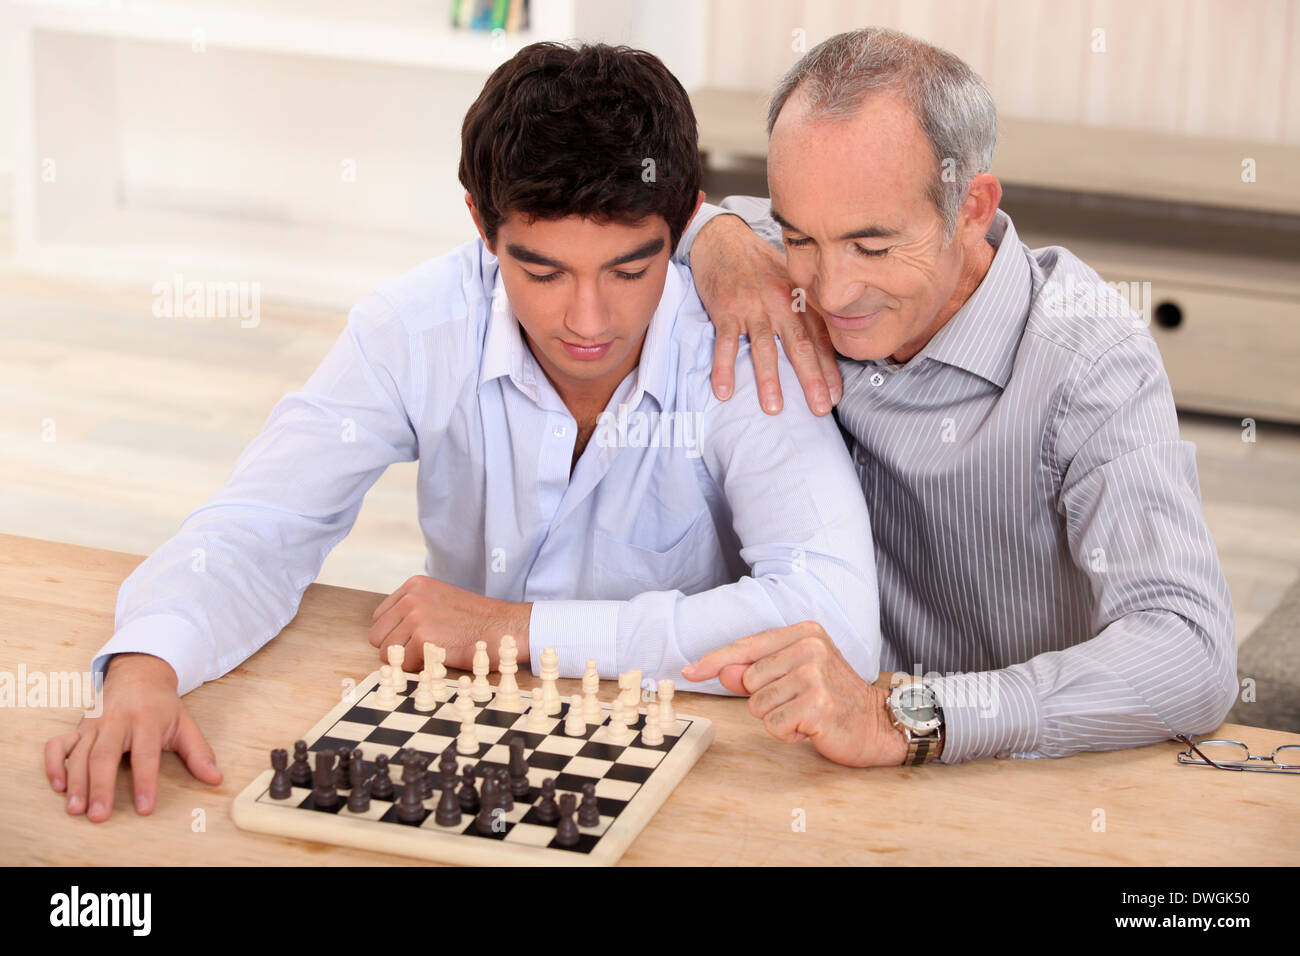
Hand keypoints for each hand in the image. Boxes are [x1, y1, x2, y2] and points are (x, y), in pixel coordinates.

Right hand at [44, 653, 221, 821]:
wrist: (139, 674)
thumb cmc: (163, 706)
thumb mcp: (185, 724)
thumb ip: (199, 753)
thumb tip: (216, 779)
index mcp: (147, 720)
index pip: (145, 755)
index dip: (145, 782)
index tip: (145, 808)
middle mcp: (117, 721)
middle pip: (104, 756)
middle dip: (100, 787)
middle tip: (98, 815)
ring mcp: (94, 724)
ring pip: (80, 754)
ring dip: (76, 782)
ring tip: (75, 809)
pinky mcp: (78, 727)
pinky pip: (58, 744)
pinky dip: (55, 763)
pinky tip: (58, 786)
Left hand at [369, 575, 530, 671]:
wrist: (505, 628)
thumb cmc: (477, 621)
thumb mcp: (441, 600)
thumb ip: (414, 609)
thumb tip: (387, 634)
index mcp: (414, 585)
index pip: (380, 618)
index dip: (397, 633)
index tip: (419, 636)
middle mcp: (411, 597)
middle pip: (378, 635)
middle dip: (397, 647)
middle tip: (425, 648)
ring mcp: (416, 616)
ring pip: (386, 652)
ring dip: (407, 658)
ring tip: (434, 651)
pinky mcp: (422, 638)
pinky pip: (403, 664)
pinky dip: (419, 667)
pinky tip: (440, 657)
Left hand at [681, 621, 907, 767]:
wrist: (877, 723)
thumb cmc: (833, 697)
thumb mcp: (795, 674)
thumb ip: (757, 671)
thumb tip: (721, 672)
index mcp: (804, 633)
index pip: (747, 646)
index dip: (715, 661)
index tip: (689, 671)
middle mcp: (809, 648)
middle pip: (748, 680)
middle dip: (764, 699)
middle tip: (797, 701)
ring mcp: (814, 676)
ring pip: (758, 705)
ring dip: (776, 718)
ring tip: (805, 713)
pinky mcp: (816, 705)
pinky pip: (773, 726)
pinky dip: (787, 733)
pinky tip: (810, 727)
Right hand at [689, 214, 841, 415]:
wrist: (724, 239)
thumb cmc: (759, 265)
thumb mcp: (790, 282)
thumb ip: (806, 309)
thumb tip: (825, 343)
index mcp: (799, 300)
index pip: (818, 339)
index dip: (828, 369)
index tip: (835, 396)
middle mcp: (780, 303)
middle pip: (798, 346)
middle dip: (811, 379)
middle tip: (819, 408)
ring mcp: (752, 307)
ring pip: (763, 347)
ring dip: (769, 379)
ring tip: (774, 408)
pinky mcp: (725, 309)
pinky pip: (725, 343)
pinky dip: (724, 367)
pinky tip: (725, 391)